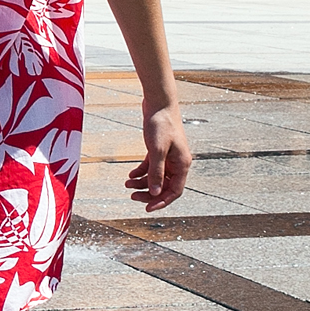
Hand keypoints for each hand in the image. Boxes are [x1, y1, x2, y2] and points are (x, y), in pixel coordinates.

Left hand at [124, 96, 190, 213]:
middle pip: (165, 187)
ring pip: (156, 177)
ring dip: (142, 183)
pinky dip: (141, 172)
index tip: (147, 208)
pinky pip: (151, 167)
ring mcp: (168, 156)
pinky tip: (130, 174)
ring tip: (127, 184)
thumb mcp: (157, 150)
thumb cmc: (161, 123)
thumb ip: (156, 173)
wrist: (159, 101)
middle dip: (149, 194)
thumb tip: (155, 193)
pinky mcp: (159, 149)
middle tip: (132, 197)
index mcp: (182, 164)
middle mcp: (177, 162)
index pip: (174, 191)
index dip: (161, 202)